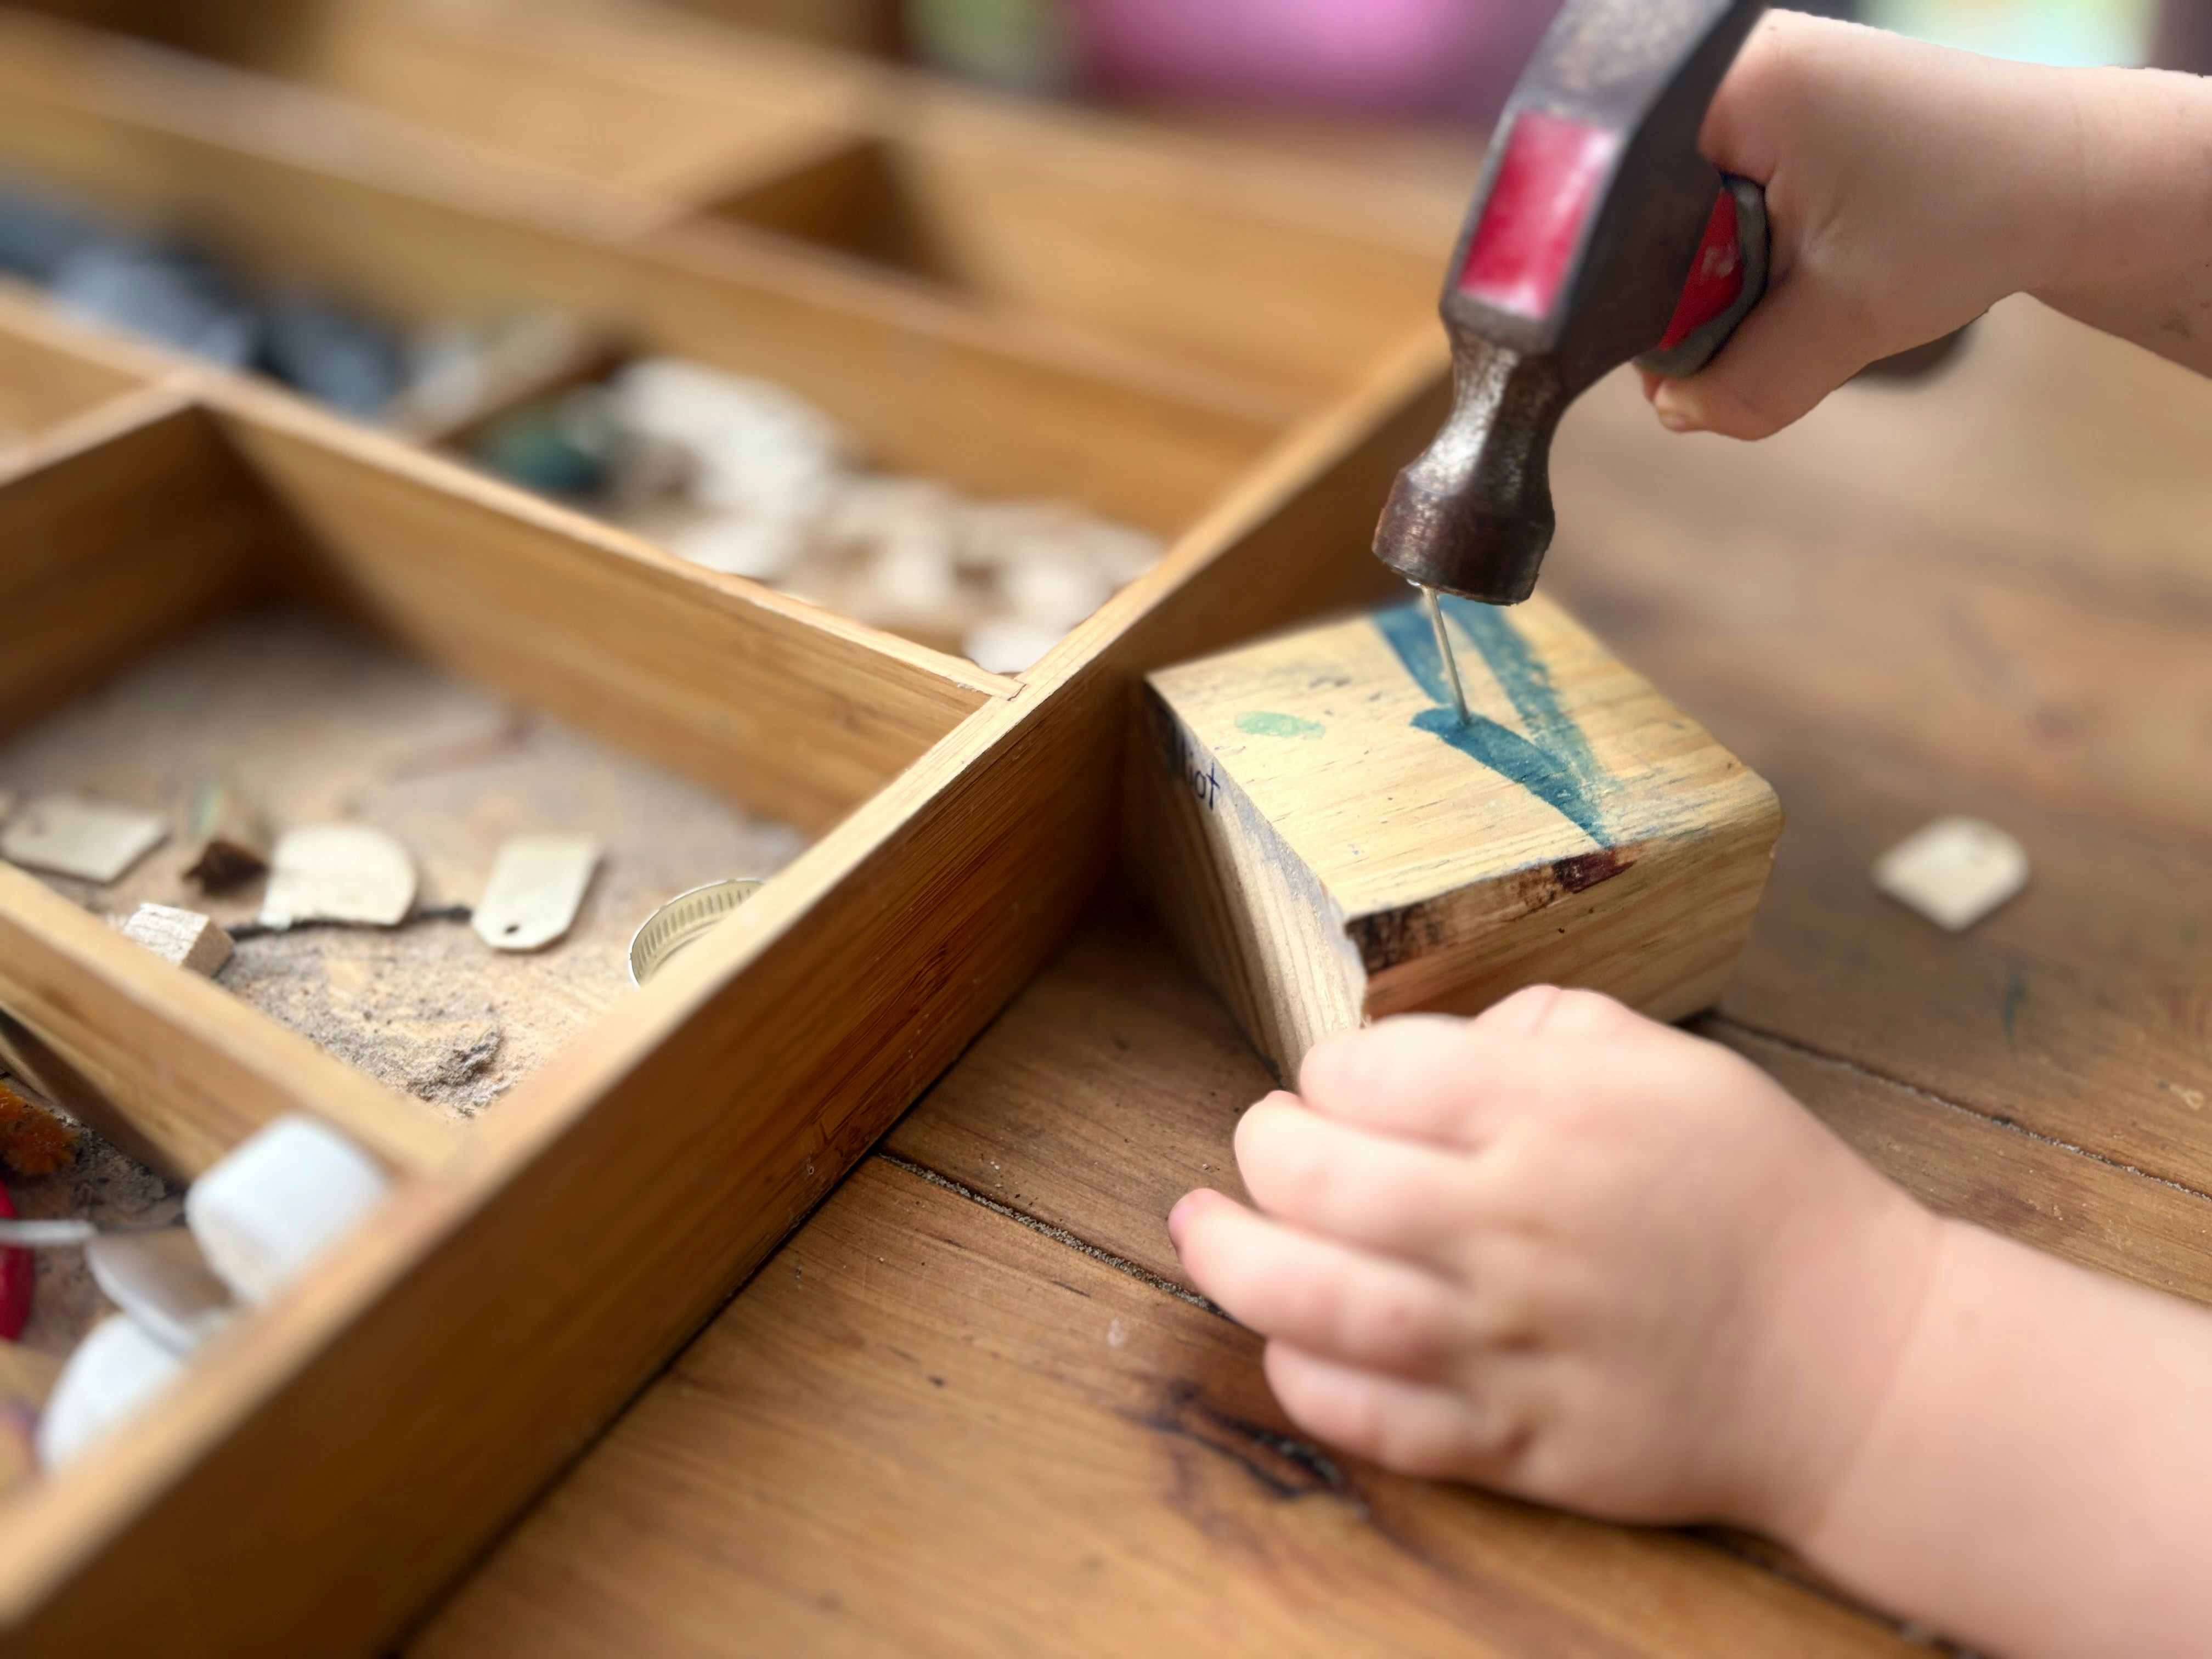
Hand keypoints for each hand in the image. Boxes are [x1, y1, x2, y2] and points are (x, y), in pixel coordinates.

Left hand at [1169, 986, 1940, 1534]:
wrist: (1860, 1358)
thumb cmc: (1759, 1190)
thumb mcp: (1667, 1059)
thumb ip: (1539, 1028)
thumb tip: (1435, 1047)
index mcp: (1548, 1111)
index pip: (1367, 1072)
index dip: (1329, 1072)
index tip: (1339, 1087)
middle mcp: (1513, 1222)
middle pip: (1314, 1178)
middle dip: (1259, 1150)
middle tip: (1259, 1148)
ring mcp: (1511, 1342)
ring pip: (1319, 1302)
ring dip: (1232, 1262)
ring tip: (1198, 1231)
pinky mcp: (1522, 1444)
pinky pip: (1377, 1420)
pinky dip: (1306, 1380)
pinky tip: (1283, 1345)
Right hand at [1647, 12, 2087, 438]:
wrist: (2075, 175)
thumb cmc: (1975, 215)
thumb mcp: (1845, 321)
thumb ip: (1742, 381)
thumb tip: (1673, 413)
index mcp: (1729, 90)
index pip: (1621, 216)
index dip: (1645, 304)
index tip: (1687, 359)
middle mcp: (1734, 67)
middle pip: (1648, 216)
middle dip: (1692, 295)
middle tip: (1759, 332)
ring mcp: (1762, 78)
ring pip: (1688, 214)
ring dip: (1730, 275)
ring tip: (1807, 288)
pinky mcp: (1789, 105)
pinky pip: (1727, 194)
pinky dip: (1757, 248)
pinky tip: (1812, 261)